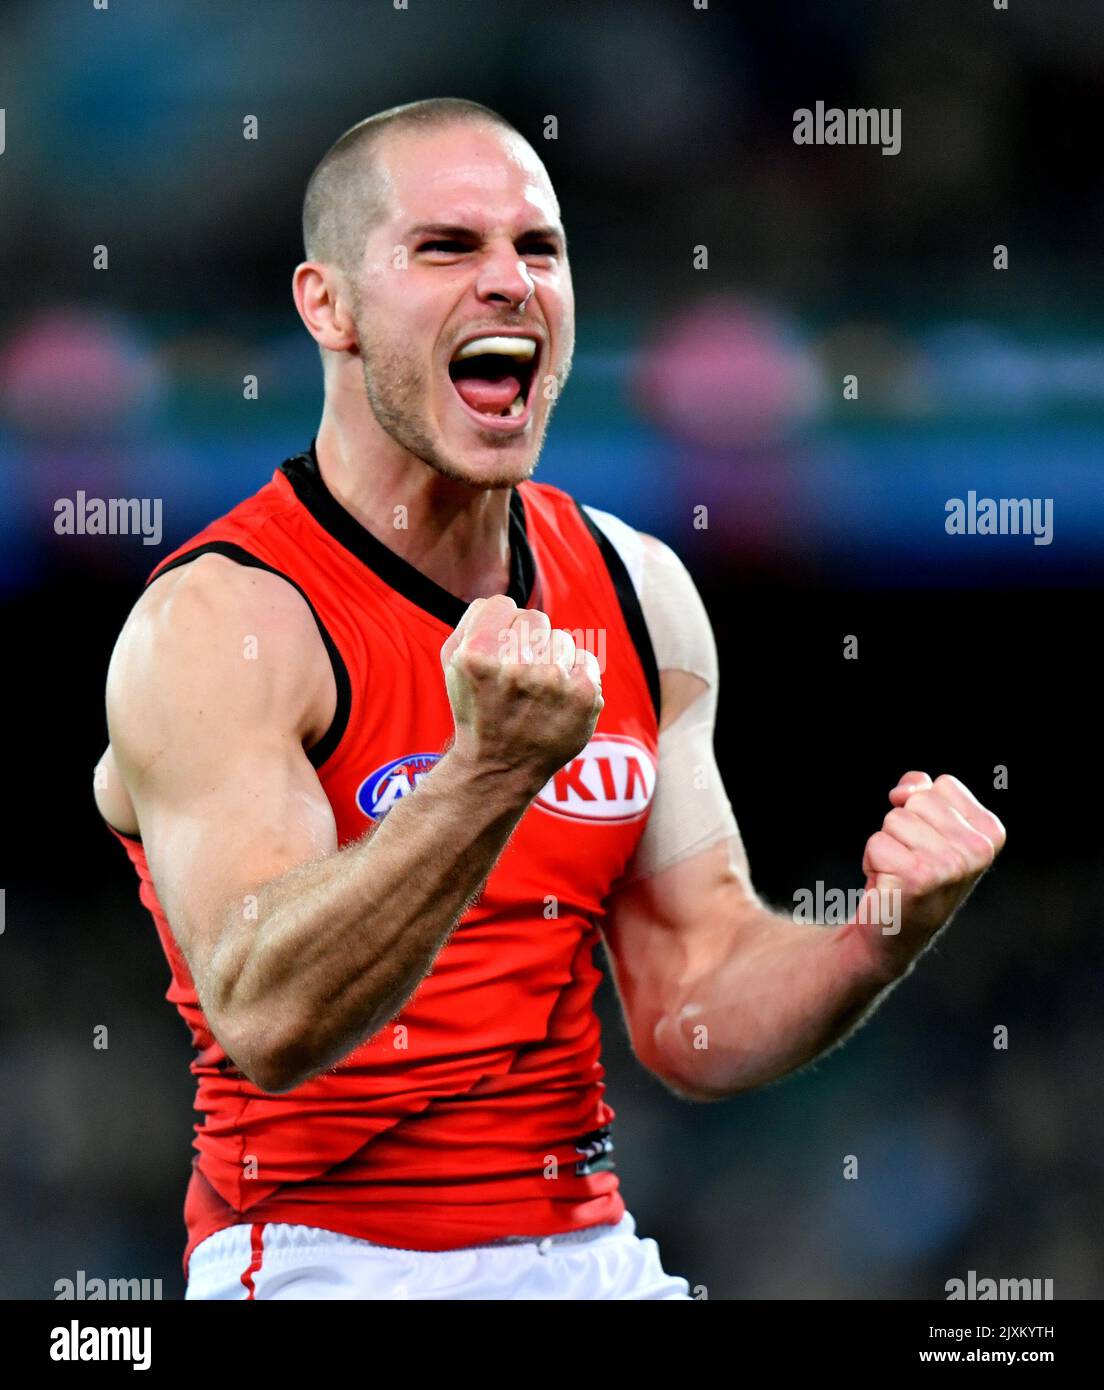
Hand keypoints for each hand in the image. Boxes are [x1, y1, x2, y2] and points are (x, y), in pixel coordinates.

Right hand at [440, 594, 602, 792]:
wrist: (500, 766)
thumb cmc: (477, 708)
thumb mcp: (452, 664)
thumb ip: (473, 620)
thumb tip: (504, 601)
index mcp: (477, 657)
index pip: (502, 604)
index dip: (498, 626)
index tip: (496, 652)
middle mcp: (515, 669)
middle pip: (534, 618)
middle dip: (526, 641)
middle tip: (517, 675)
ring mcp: (553, 684)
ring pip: (561, 639)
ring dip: (551, 660)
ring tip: (537, 691)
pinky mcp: (584, 696)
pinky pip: (586, 658)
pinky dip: (574, 675)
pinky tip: (558, 698)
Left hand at [852, 771, 1006, 980]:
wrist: (894, 933)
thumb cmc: (912, 874)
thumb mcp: (929, 826)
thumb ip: (923, 791)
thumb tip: (904, 792)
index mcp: (991, 833)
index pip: (943, 785)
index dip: (922, 809)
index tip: (928, 843)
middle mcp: (978, 850)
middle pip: (917, 800)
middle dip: (903, 826)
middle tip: (911, 860)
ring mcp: (951, 865)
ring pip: (895, 819)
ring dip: (887, 844)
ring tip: (900, 871)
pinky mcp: (918, 878)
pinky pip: (876, 842)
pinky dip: (873, 862)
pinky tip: (889, 885)